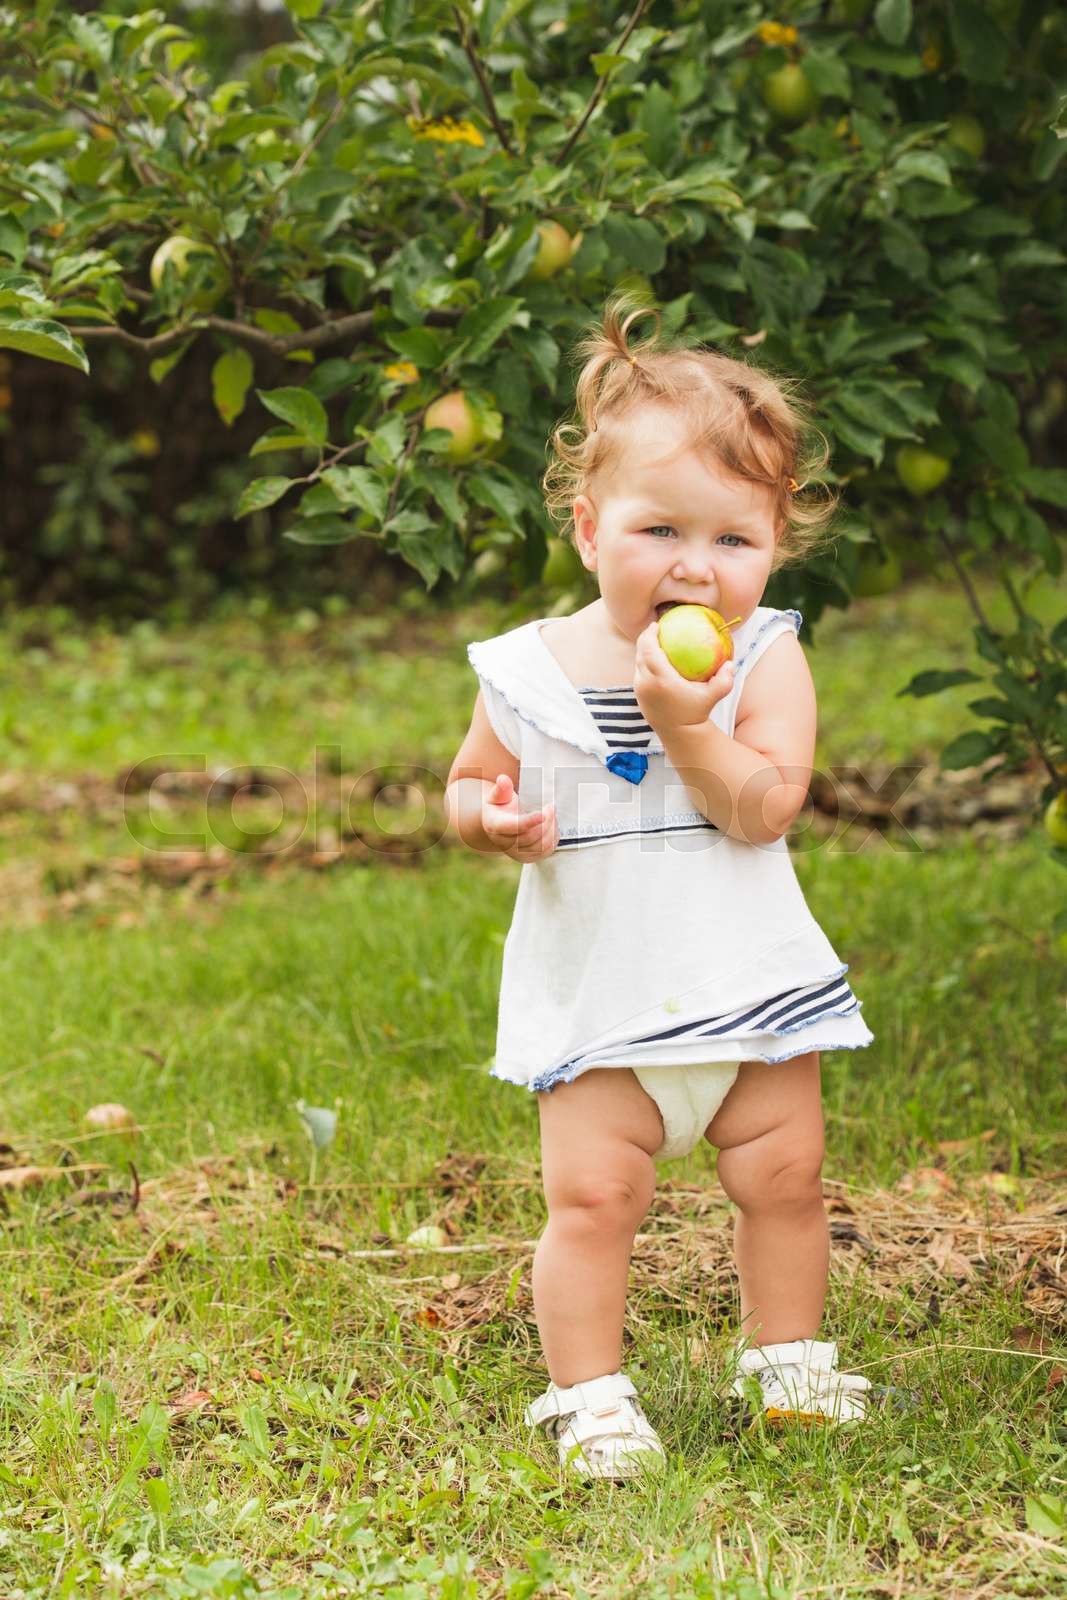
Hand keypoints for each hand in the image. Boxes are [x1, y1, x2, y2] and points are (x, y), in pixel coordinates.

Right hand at [481, 774, 558, 861]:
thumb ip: (502, 788)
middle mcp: (504, 843)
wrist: (500, 825)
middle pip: (530, 837)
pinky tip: (552, 826)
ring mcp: (516, 853)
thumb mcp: (498, 795)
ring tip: (552, 815)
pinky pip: (546, 851)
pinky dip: (553, 838)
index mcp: (495, 825)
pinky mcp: (529, 858)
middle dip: (546, 822)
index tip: (544, 812)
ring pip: (540, 846)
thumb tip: (503, 779)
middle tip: (551, 807)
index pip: (514, 826)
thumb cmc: (500, 807)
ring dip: (551, 829)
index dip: (530, 821)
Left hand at [633, 618, 735, 732]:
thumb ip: (724, 679)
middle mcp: (646, 684)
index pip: (648, 649)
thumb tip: (730, 662)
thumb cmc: (698, 712)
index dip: (649, 633)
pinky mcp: (638, 696)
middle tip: (655, 628)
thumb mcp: (714, 695)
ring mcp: (640, 690)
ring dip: (644, 650)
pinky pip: (639, 673)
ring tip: (654, 641)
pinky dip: (644, 663)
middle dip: (645, 638)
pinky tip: (655, 658)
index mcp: (660, 680)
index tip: (657, 624)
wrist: (680, 734)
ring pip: (637, 663)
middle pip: (639, 653)